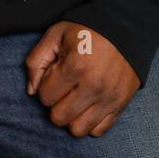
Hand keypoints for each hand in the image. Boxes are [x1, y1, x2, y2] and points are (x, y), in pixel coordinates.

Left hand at [24, 21, 141, 136]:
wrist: (126, 26)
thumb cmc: (86, 30)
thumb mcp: (56, 34)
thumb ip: (36, 61)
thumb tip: (32, 91)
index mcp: (75, 65)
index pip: (45, 97)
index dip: (46, 85)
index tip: (56, 73)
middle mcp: (93, 86)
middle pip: (58, 117)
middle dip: (56, 103)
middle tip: (65, 87)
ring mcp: (109, 98)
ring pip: (77, 130)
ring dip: (72, 116)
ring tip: (76, 98)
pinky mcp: (120, 104)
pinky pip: (98, 131)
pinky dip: (90, 122)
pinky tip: (89, 104)